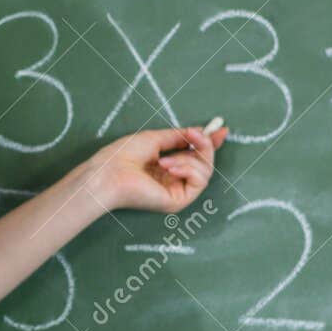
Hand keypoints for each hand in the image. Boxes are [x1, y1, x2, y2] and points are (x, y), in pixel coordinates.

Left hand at [83, 123, 228, 214]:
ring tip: (165, 159)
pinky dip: (187, 169)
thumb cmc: (124, 156)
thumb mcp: (155, 139)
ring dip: (189, 158)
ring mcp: (177, 192)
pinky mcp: (179, 201)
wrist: (110, 173)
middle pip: (205, 163)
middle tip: (197, 134)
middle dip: (205, 145)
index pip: (196, 156)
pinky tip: (168, 167)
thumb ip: (179, 136)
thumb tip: (200, 130)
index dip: (210, 143)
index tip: (221, 129)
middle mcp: (174, 180)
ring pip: (205, 171)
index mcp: (167, 166)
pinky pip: (199, 181)